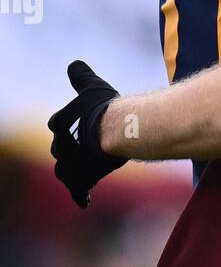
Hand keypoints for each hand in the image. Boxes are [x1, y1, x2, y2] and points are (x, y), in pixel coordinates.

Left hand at [48, 61, 126, 207]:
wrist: (119, 131)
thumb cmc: (106, 109)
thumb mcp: (93, 87)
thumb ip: (82, 77)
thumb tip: (74, 65)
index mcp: (59, 123)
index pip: (57, 124)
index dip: (65, 125)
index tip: (75, 126)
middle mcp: (62, 146)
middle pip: (60, 151)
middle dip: (68, 150)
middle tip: (85, 148)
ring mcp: (72, 165)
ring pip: (64, 172)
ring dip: (71, 171)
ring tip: (83, 171)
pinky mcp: (84, 179)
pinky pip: (79, 190)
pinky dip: (81, 195)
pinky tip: (85, 201)